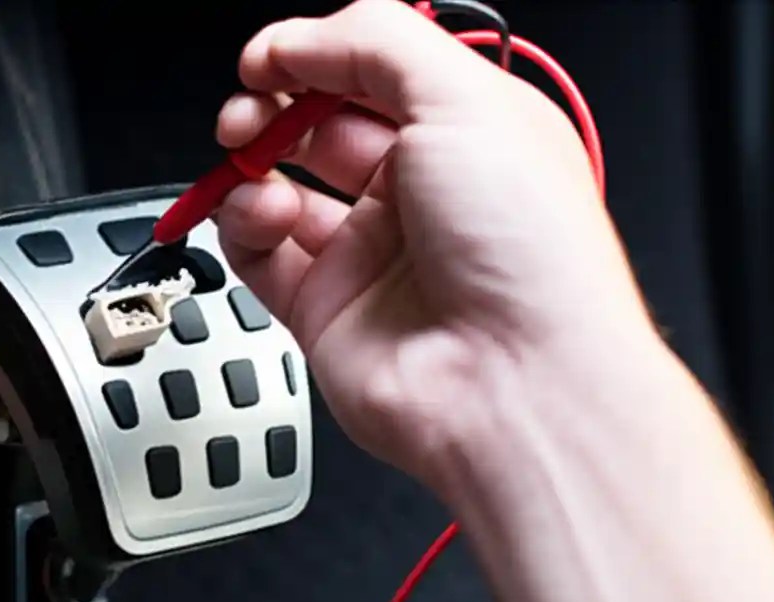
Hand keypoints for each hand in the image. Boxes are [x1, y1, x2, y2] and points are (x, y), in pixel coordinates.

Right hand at [214, 0, 660, 489]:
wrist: (518, 388)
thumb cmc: (529, 257)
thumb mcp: (466, 101)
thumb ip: (375, 45)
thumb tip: (297, 41)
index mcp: (467, 136)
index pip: (373, 75)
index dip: (317, 57)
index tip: (275, 57)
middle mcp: (419, 195)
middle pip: (318, 128)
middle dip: (272, 106)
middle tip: (252, 106)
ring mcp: (371, 255)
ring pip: (279, 189)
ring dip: (251, 164)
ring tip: (249, 158)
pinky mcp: (327, 309)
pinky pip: (260, 254)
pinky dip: (244, 225)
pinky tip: (261, 214)